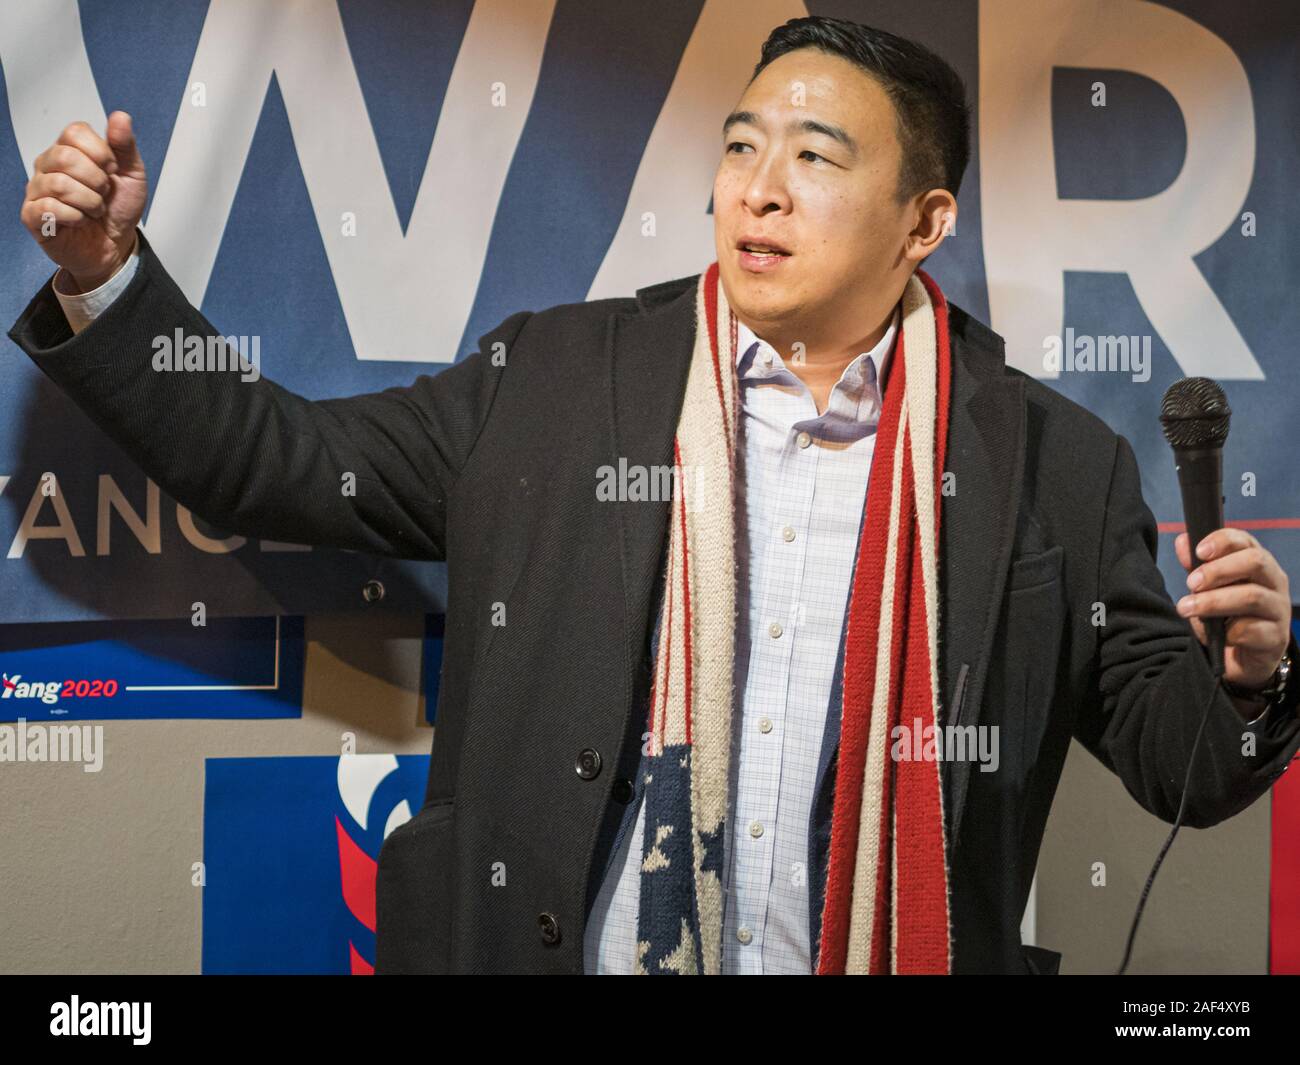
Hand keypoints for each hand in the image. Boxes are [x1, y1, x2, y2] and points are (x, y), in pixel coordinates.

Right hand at [20, 110, 147, 290]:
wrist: (116, 246)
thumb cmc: (118, 209)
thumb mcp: (132, 175)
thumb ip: (125, 146)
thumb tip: (120, 117)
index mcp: (70, 150)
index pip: (75, 132)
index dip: (101, 153)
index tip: (112, 170)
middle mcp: (49, 165)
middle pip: (65, 157)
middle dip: (96, 180)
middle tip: (103, 193)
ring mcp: (38, 189)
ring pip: (59, 184)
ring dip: (89, 202)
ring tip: (94, 210)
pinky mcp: (32, 215)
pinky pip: (48, 208)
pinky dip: (75, 217)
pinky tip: (80, 220)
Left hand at [1175, 529, 1290, 689]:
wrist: (1240, 659)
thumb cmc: (1225, 617)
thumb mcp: (1208, 591)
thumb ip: (1196, 567)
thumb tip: (1182, 542)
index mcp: (1257, 565)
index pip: (1245, 541)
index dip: (1222, 541)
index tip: (1198, 551)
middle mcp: (1274, 582)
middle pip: (1256, 562)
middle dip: (1218, 570)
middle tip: (1191, 583)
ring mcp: (1278, 610)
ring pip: (1252, 596)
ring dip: (1213, 601)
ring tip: (1186, 608)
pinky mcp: (1276, 637)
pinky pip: (1251, 629)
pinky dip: (1227, 631)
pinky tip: (1215, 635)